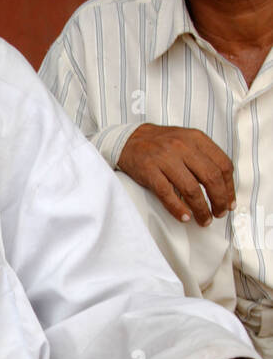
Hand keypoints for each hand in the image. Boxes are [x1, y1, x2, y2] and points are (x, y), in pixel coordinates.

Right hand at [118, 124, 234, 225]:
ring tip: (204, 220)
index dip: (229, 187)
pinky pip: (167, 194)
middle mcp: (183, 147)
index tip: (229, 202)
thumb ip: (203, 157)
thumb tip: (221, 186)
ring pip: (191, 189)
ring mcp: (165, 159)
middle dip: (219, 200)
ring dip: (201, 209)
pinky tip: (185, 217)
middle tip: (219, 214)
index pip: (223, 164)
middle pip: (210, 178)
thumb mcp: (186, 141)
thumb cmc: (161, 144)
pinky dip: (178, 209)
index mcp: (196, 139)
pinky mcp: (149, 171)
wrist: (129, 140)